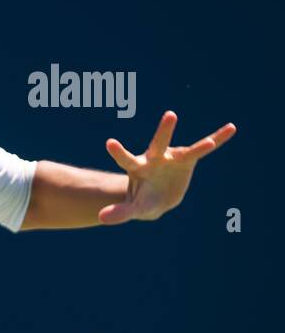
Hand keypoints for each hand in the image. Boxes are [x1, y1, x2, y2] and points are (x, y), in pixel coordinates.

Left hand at [98, 111, 235, 224]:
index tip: (110, 143)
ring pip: (186, 149)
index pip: (126, 159)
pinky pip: (204, 149)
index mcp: (137, 168)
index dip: (119, 152)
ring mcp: (172, 157)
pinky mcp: (187, 160)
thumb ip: (119, 212)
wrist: (156, 197)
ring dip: (199, 146)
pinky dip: (217, 140)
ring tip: (209, 143)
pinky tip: (231, 128)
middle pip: (158, 144)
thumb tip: (101, 218)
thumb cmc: (141, 200)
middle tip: (170, 114)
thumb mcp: (133, 208)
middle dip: (164, 131)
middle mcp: (154, 158)